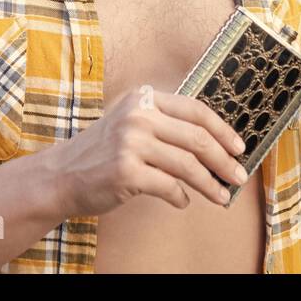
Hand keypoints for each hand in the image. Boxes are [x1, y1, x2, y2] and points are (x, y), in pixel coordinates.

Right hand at [53, 87, 250, 215]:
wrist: (61, 175)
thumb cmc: (103, 152)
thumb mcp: (130, 123)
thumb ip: (164, 124)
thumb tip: (214, 142)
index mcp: (143, 99)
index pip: (194, 109)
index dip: (222, 129)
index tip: (239, 147)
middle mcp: (137, 116)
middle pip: (196, 138)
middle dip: (223, 160)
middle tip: (239, 176)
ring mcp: (130, 143)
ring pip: (187, 165)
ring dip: (211, 185)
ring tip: (223, 197)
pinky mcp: (126, 172)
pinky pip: (169, 187)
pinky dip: (182, 197)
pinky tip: (184, 201)